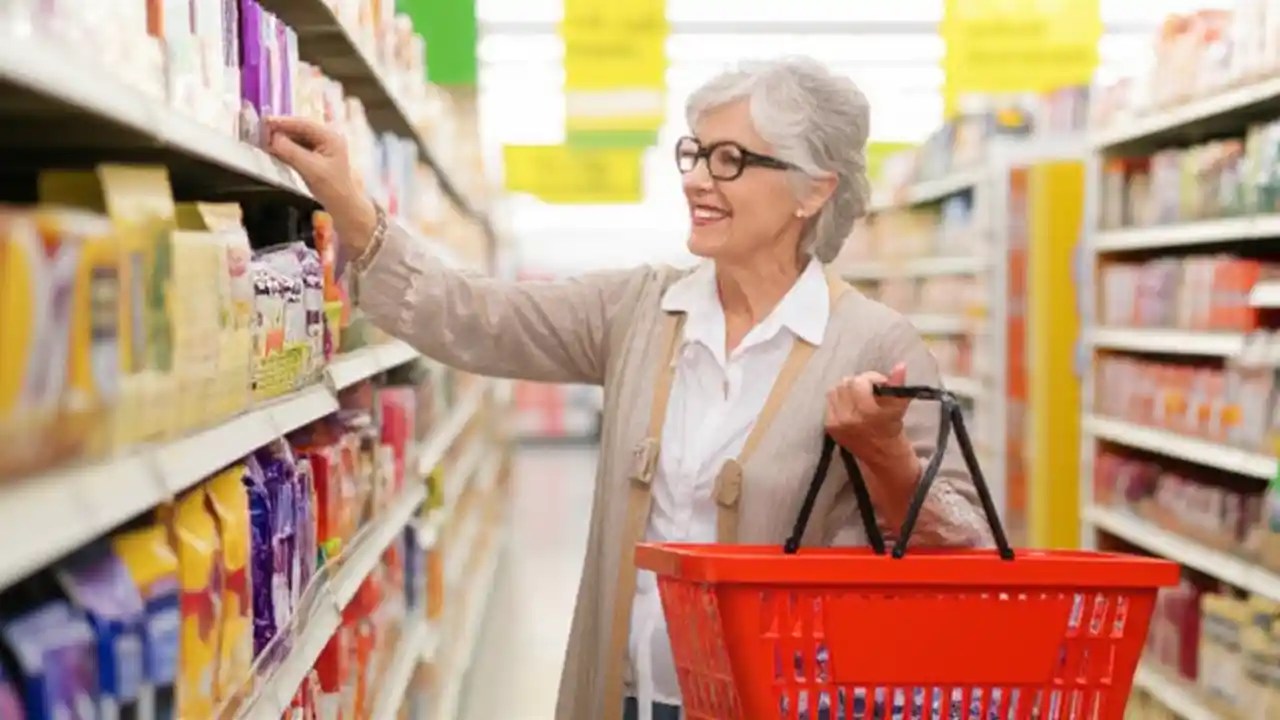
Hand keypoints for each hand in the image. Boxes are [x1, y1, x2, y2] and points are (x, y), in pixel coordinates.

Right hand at [264, 116, 376, 253]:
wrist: (343, 205)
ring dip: (281, 139)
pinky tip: (272, 149)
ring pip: (296, 137)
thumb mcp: (311, 169)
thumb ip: (291, 152)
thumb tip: (272, 138)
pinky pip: (297, 147)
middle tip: (260, 131)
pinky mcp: (315, 156)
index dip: (283, 122)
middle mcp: (326, 137)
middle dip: (280, 130)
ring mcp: (321, 146)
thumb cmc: (332, 187)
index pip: (303, 124)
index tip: (265, 122)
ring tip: (263, 140)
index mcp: (330, 137)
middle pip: (299, 129)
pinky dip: (285, 148)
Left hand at [825, 363, 912, 458]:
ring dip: (847, 390)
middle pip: (846, 384)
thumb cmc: (891, 428)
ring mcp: (836, 422)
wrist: (881, 454)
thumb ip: (897, 386)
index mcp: (866, 413)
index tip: (879, 384)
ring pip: (835, 390)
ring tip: (859, 396)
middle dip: (859, 383)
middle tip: (869, 390)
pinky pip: (829, 401)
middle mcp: (848, 418)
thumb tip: (900, 365)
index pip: (859, 382)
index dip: (871, 378)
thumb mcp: (898, 407)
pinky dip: (839, 400)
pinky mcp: (829, 426)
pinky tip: (850, 405)